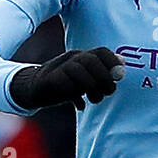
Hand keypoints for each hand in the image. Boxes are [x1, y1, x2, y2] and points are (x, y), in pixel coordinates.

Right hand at [9, 47, 123, 111]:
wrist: (34, 90)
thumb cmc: (64, 85)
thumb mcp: (84, 80)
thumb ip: (102, 73)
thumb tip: (122, 65)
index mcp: (82, 57)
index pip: (101, 52)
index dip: (113, 62)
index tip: (119, 77)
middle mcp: (71, 59)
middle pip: (91, 60)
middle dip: (104, 77)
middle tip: (107, 92)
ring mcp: (59, 67)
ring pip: (79, 68)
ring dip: (92, 86)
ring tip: (95, 99)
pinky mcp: (49, 80)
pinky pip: (66, 82)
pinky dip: (76, 95)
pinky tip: (81, 105)